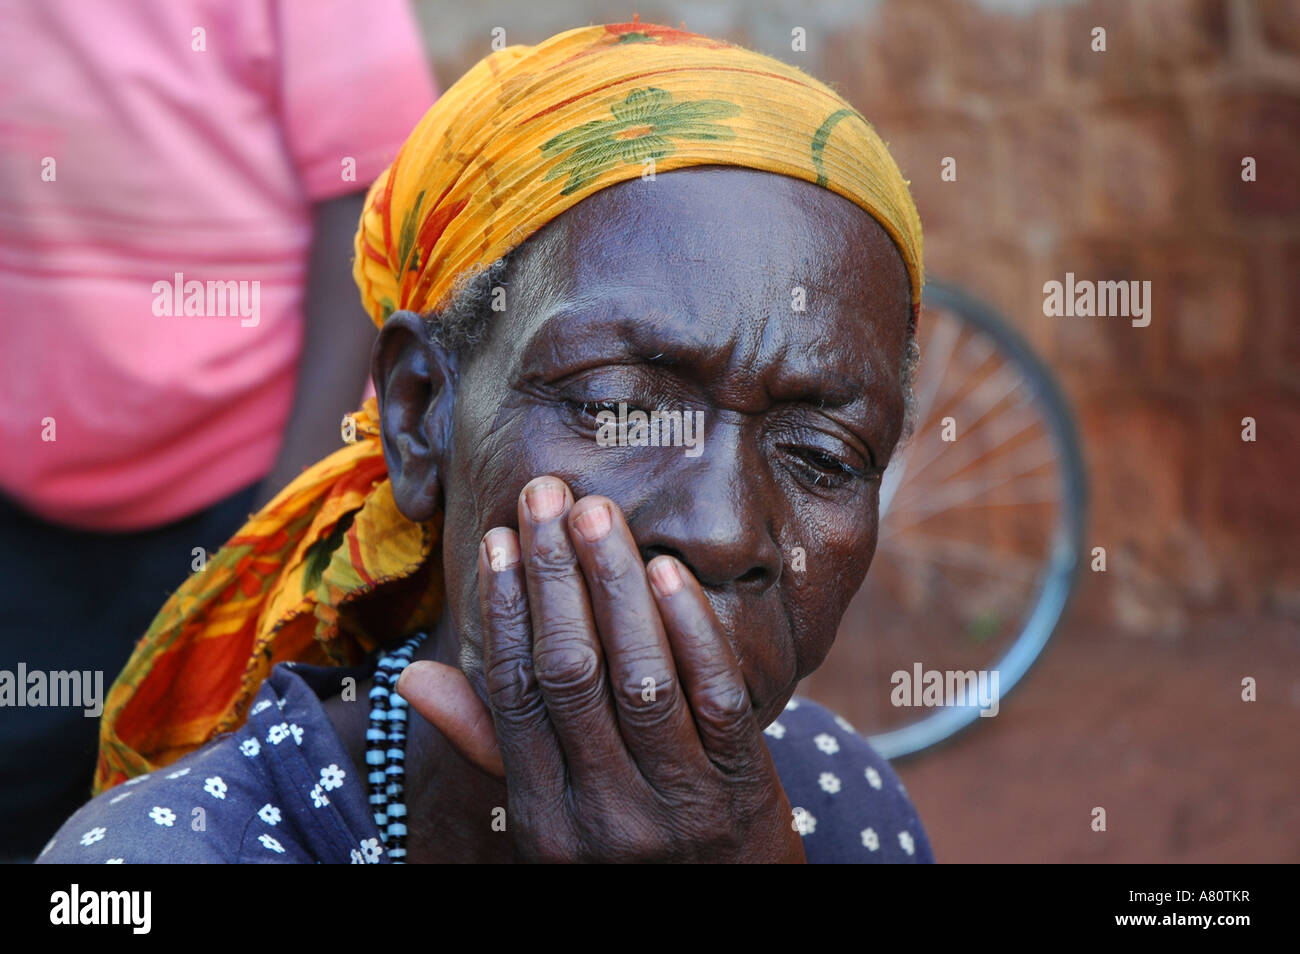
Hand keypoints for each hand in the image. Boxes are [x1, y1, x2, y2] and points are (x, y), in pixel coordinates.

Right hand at [398, 475, 805, 862]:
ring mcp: (676, 803)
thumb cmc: (623, 853)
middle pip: (570, 673)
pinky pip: (714, 696)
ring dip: (615, 584)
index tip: (498, 539)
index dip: (505, 610)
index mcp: (542, 817)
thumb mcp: (550, 818)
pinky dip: (688, 628)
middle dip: (554, 575)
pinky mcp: (742, 788)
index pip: (514, 694)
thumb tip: (413, 675)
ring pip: (639, 676)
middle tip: (544, 495)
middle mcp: (602, 813)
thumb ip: (492, 744)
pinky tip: (665, 571)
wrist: (723, 920)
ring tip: (596, 514)